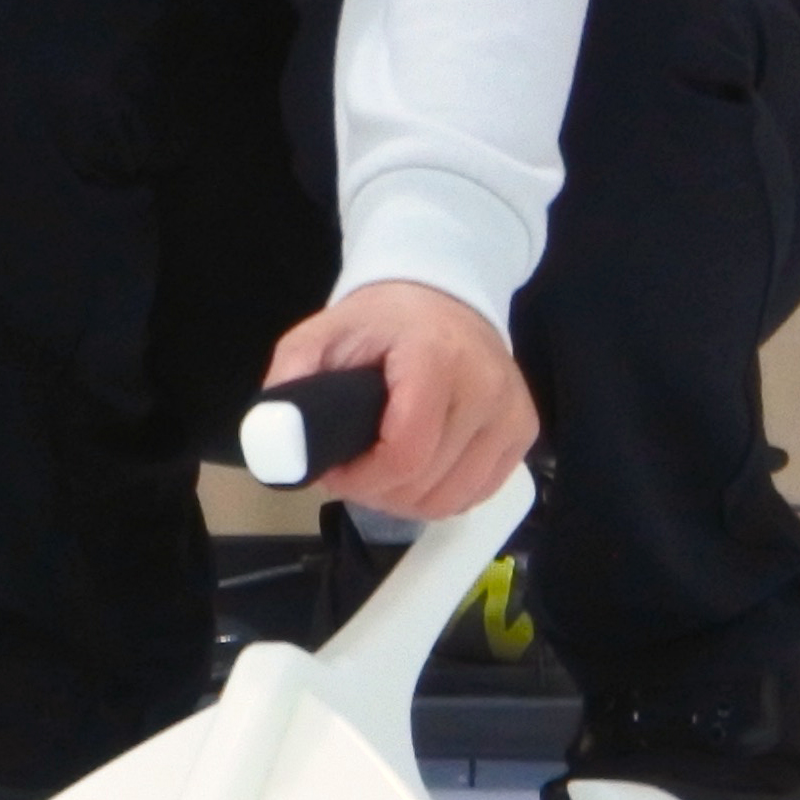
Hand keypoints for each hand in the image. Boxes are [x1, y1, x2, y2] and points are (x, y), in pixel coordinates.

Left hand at [266, 280, 533, 521]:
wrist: (441, 299)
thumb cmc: (377, 324)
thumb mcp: (318, 337)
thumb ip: (292, 384)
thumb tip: (275, 444)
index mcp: (434, 358)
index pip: (405, 453)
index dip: (361, 478)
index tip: (333, 471)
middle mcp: (486, 386)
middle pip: (427, 483)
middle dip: (376, 490)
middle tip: (349, 471)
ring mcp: (512, 412)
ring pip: (454, 498)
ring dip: (407, 500)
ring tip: (378, 471)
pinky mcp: (524, 432)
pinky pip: (479, 493)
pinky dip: (440, 495)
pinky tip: (415, 471)